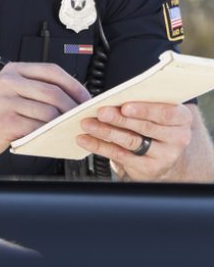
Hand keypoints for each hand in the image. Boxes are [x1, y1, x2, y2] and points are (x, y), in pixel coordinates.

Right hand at [0, 62, 90, 159]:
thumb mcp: (7, 90)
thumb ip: (33, 89)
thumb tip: (70, 97)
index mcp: (12, 71)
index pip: (51, 71)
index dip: (73, 84)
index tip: (85, 97)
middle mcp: (8, 83)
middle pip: (53, 92)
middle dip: (73, 106)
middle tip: (80, 116)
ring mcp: (6, 103)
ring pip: (48, 111)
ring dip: (63, 123)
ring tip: (68, 128)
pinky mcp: (6, 123)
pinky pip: (37, 127)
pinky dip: (49, 133)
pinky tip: (52, 136)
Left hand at [76, 102, 192, 180]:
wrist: (164, 154)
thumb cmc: (156, 123)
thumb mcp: (157, 110)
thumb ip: (144, 103)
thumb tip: (114, 97)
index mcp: (182, 119)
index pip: (165, 113)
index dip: (144, 110)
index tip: (125, 106)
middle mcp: (177, 139)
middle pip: (145, 127)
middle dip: (119, 119)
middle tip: (100, 112)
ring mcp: (164, 156)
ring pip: (131, 141)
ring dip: (105, 131)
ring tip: (88, 124)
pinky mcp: (148, 169)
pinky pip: (120, 155)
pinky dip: (99, 146)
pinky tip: (86, 139)